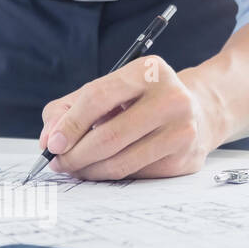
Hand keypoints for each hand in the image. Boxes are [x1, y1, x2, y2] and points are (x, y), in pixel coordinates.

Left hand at [38, 56, 225, 179]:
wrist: (199, 110)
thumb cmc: (141, 100)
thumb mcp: (108, 90)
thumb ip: (68, 109)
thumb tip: (49, 141)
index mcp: (148, 71)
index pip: (98, 98)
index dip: (70, 125)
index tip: (52, 145)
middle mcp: (171, 99)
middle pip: (108, 137)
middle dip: (75, 155)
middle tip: (59, 163)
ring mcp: (182, 131)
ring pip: (120, 163)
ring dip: (89, 171)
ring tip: (76, 168)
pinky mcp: (185, 159)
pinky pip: (135, 176)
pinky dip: (112, 176)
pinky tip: (103, 168)